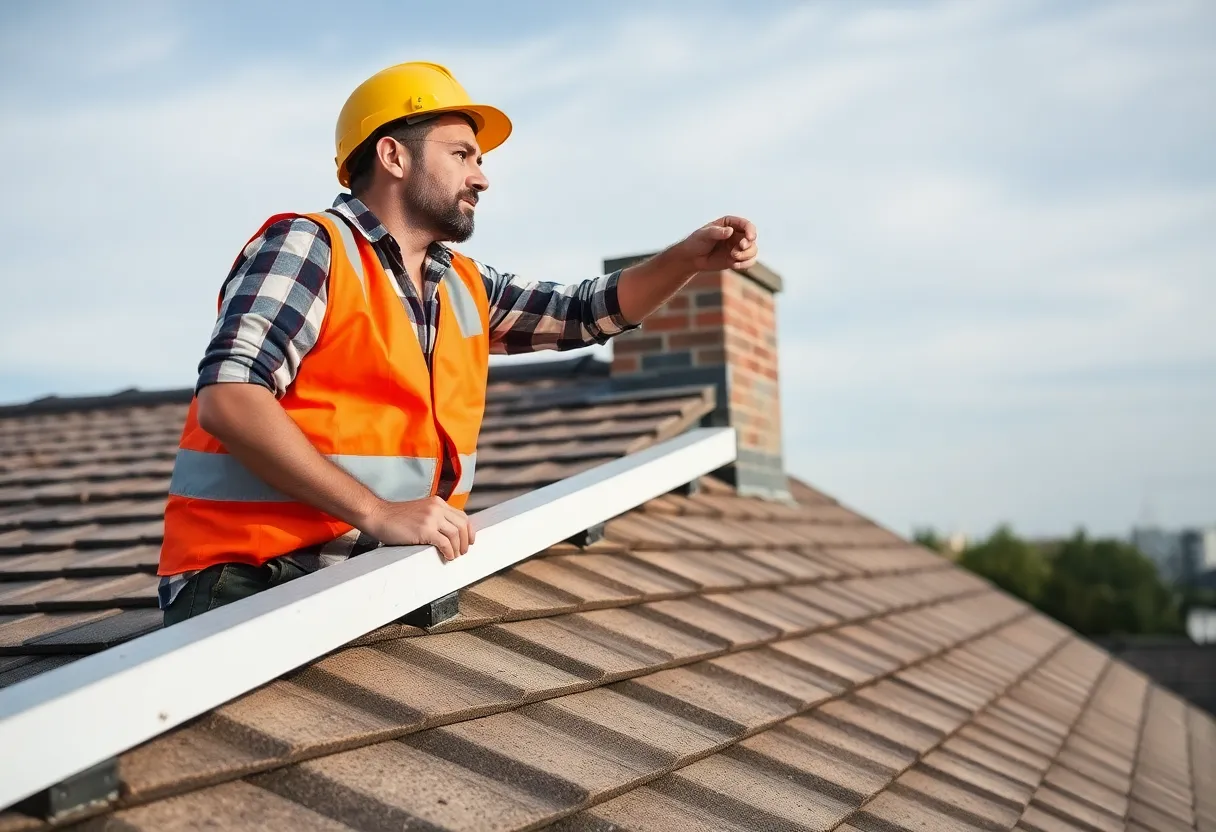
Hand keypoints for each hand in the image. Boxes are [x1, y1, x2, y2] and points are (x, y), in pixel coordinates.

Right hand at [359, 496, 474, 561]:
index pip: (461, 515)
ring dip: (458, 548)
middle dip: (466, 540)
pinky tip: (447, 556)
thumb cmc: (395, 517)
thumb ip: (434, 517)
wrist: (378, 516)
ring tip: (455, 556)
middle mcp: (437, 508)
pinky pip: (445, 543)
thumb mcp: (420, 511)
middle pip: (462, 525)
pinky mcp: (425, 529)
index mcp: (437, 502)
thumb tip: (447, 532)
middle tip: (463, 551)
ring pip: (456, 534)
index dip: (469, 530)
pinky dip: (449, 552)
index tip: (469, 540)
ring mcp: (431, 518)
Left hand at [673, 216, 757, 272]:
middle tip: (738, 249)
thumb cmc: (696, 242)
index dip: (751, 230)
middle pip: (752, 239)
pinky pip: (749, 262)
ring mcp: (737, 247)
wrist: (691, 258)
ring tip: (733, 258)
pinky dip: (745, 264)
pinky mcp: (736, 259)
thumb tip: (730, 231)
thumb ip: (717, 232)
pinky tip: (734, 265)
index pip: (746, 225)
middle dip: (748, 245)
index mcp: (730, 224)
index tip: (749, 238)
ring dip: (746, 256)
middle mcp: (736, 234)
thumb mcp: (704, 234)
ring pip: (753, 250)